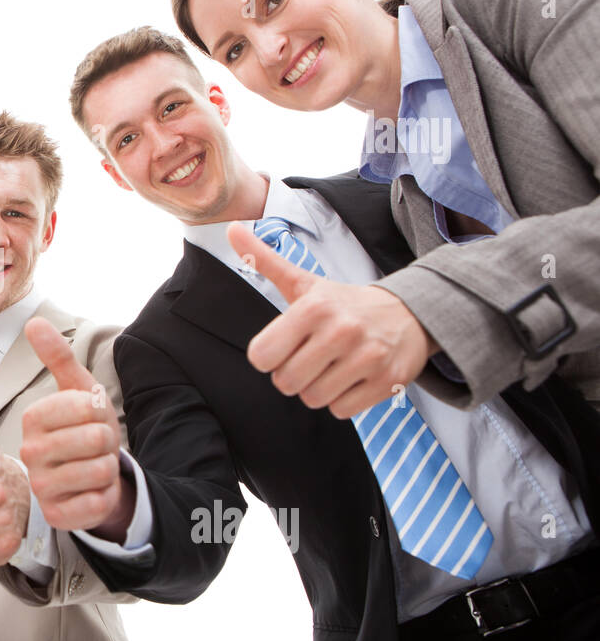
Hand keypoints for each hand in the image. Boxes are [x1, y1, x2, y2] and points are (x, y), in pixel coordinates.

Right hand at [21, 317, 131, 540]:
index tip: (92, 419)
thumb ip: (57, 357)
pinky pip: (97, 501)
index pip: (86, 406)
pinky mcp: (57, 515)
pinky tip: (93, 492)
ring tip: (95, 467)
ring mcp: (41, 486)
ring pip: (100, 470)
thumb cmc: (85, 431)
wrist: (93, 479)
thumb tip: (34, 322)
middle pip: (95, 439)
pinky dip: (105, 496)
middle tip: (97, 446)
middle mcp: (29, 452)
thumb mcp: (79, 391)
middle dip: (108, 442)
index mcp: (33, 419)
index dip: (101, 412)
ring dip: (108, 469)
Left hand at [227, 223, 439, 418]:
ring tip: (332, 365)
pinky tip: (351, 377)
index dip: (269, 356)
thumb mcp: (303, 282)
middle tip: (311, 357)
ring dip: (317, 388)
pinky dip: (342, 401)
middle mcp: (342, 330)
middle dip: (293, 375)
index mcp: (314, 307)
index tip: (285, 345)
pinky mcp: (387, 381)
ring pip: (313, 399)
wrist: (409, 314)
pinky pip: (341, 411)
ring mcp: (368, 357)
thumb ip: (264, 260)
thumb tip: (231, 229)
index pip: (262, 356)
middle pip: (286, 382)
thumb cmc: (343, 303)